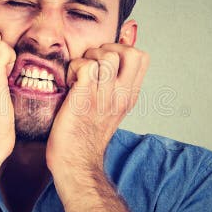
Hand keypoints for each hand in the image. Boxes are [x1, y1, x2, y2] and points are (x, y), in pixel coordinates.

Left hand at [46, 43, 148, 180]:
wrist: (76, 163)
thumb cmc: (86, 135)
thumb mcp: (109, 107)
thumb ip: (114, 83)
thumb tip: (113, 55)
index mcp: (129, 96)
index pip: (141, 57)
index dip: (121, 48)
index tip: (104, 61)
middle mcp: (121, 95)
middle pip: (130, 51)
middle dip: (107, 48)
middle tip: (91, 64)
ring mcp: (104, 97)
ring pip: (107, 56)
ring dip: (88, 57)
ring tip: (79, 74)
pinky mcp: (84, 99)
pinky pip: (86, 66)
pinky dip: (74, 68)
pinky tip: (70, 82)